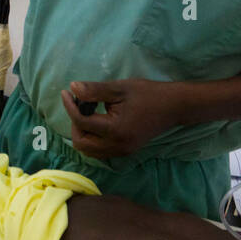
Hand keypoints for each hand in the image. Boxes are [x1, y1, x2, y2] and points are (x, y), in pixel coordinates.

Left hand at [59, 78, 182, 158]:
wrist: (174, 106)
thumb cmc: (148, 94)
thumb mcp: (120, 88)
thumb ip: (95, 90)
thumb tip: (72, 88)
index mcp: (116, 130)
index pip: (82, 123)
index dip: (70, 106)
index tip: (66, 92)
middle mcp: (118, 146)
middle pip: (81, 143)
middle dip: (74, 123)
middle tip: (78, 104)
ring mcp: (122, 151)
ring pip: (89, 150)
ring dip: (82, 132)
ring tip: (88, 112)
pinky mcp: (125, 151)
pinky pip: (99, 151)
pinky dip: (92, 138)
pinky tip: (97, 121)